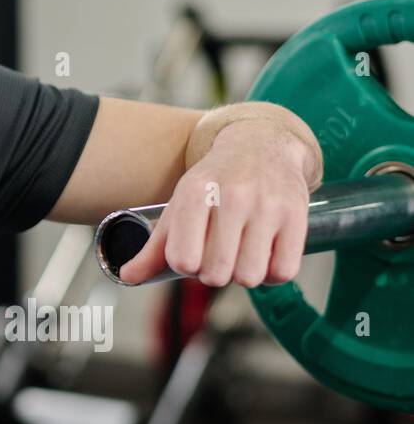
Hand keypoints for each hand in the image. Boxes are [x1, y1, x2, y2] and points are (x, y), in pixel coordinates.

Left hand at [118, 121, 312, 286]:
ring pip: (250, 276)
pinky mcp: (297, 214)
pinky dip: (272, 274)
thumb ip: (155, 247)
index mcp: (195, 193)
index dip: (186, 266)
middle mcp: (232, 196)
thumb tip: (126, 277)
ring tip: (241, 253)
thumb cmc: (213, 183)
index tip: (192, 254)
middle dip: (214, 274)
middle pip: (216, 273)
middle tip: (218, 255)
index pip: (183, 259)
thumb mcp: (179, 206)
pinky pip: (283, 272)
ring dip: (244, 275)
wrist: (260, 146)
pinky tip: (265, 254)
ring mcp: (267, 205)